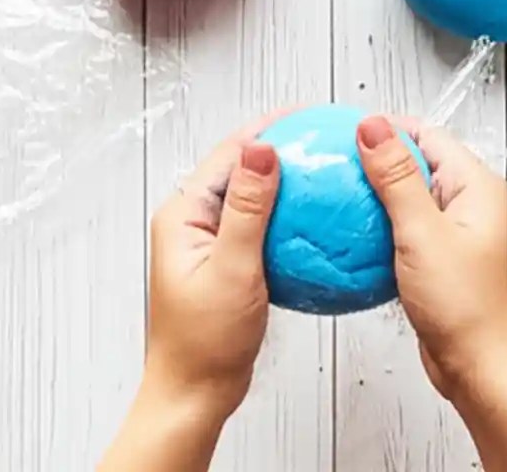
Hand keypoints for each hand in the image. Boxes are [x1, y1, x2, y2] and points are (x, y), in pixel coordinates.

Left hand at [102, 112, 285, 471]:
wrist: (195, 393)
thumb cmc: (205, 341)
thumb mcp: (232, 268)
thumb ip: (247, 207)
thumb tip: (260, 150)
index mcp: (182, 215)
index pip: (228, 153)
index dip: (266, 128)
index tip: (303, 114)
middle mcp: (191, 223)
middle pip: (239, 169)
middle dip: (278, 147)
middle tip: (320, 135)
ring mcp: (208, 244)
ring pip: (251, 197)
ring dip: (285, 181)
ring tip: (324, 167)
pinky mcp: (226, 263)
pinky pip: (260, 227)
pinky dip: (287, 217)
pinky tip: (316, 221)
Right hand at [356, 115, 506, 398]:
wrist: (485, 371)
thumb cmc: (468, 308)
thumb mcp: (423, 234)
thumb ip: (397, 177)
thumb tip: (373, 127)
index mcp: (476, 187)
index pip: (427, 134)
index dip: (385, 127)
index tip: (342, 130)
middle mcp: (470, 206)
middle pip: (416, 164)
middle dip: (375, 160)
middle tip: (330, 161)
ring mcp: (455, 237)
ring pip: (407, 201)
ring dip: (373, 198)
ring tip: (331, 196)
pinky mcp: (440, 265)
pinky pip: (403, 235)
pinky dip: (377, 232)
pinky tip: (348, 240)